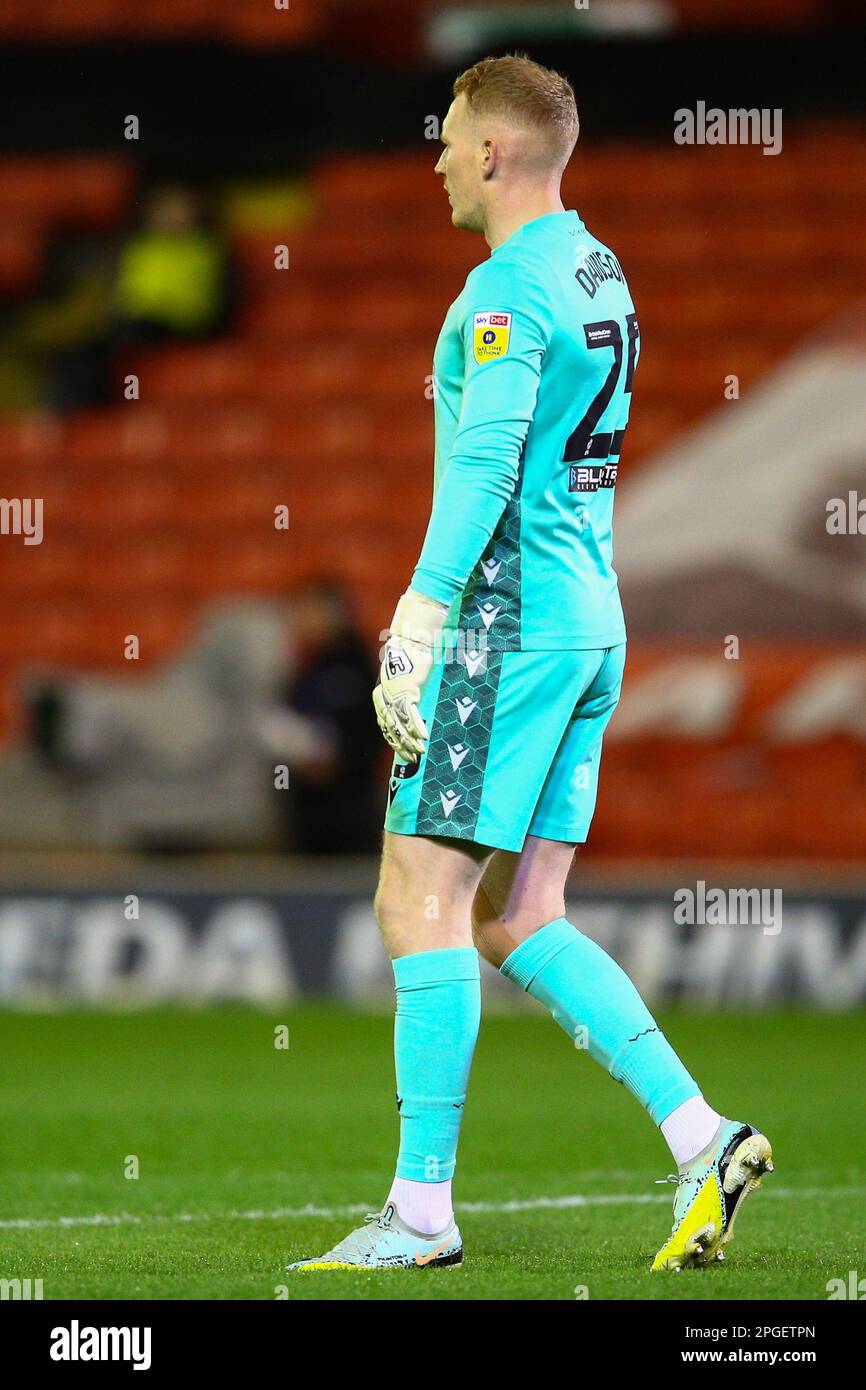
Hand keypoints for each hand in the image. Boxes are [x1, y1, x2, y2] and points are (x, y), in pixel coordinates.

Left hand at [373, 590, 448, 761]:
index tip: (401, 751)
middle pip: (392, 728)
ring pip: (400, 726)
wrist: (409, 641)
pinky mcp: (407, 693)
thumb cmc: (409, 656)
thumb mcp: (406, 674)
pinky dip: (417, 728)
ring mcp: (396, 696)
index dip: (393, 738)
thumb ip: (409, 686)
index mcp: (383, 695)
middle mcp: (386, 698)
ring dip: (411, 741)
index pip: (385, 722)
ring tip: (420, 753)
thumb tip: (416, 694)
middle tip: (413, 759)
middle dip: (402, 745)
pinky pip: (411, 716)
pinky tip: (424, 738)